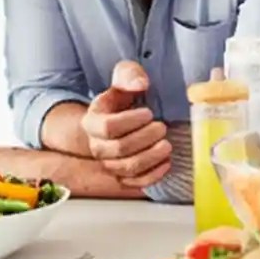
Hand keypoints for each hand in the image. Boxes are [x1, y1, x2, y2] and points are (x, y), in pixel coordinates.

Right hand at [81, 61, 171, 187]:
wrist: (120, 118)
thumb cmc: (123, 98)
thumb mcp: (124, 77)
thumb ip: (130, 75)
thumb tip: (140, 84)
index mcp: (92, 122)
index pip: (107, 127)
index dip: (131, 121)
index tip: (148, 112)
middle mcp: (97, 146)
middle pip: (119, 149)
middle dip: (145, 138)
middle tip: (161, 127)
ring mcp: (109, 164)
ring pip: (127, 168)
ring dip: (151, 157)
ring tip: (166, 144)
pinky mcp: (123, 177)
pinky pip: (135, 183)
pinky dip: (153, 175)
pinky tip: (165, 162)